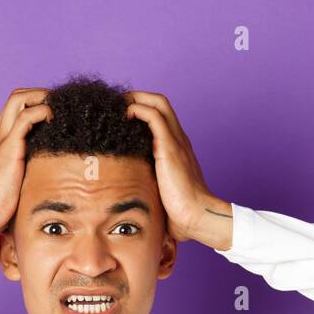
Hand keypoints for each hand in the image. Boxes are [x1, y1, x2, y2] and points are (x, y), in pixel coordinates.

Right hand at [0, 89, 52, 242]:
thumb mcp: (12, 185)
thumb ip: (23, 176)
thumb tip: (42, 183)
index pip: (13, 111)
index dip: (33, 104)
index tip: (53, 112)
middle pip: (14, 97)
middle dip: (39, 94)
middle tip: (58, 105)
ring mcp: (1, 140)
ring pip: (18, 100)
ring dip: (41, 97)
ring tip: (58, 108)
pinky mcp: (8, 149)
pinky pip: (26, 118)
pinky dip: (42, 111)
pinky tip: (53, 120)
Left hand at [124, 91, 231, 249]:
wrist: (197, 217)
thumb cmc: (181, 213)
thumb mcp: (161, 193)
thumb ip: (150, 187)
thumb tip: (132, 199)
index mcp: (177, 149)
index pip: (162, 117)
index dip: (143, 109)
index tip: (122, 115)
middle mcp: (179, 140)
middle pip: (160, 103)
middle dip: (137, 97)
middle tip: (117, 105)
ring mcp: (176, 141)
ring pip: (158, 103)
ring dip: (136, 98)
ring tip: (118, 106)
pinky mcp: (170, 147)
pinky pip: (154, 117)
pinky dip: (138, 109)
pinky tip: (126, 115)